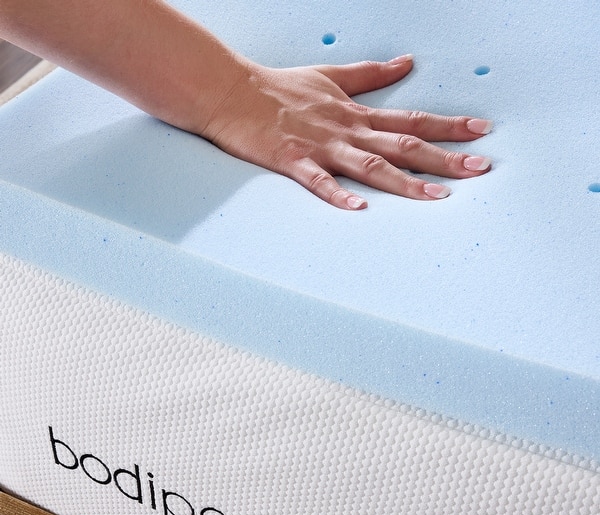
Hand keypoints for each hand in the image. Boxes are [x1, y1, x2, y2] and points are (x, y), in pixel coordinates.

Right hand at [200, 55, 492, 209]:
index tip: (480, 132)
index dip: (448, 126)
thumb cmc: (279, 87)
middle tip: (479, 169)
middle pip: (402, 145)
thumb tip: (406, 63)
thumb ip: (371, 74)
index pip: (411, 120)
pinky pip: (319, 181)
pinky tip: (360, 209)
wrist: (232, 91)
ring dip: (405, 181)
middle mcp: (346, 129)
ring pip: (370, 165)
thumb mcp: (331, 75)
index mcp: (355, 113)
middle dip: (443, 157)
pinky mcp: (293, 161)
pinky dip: (338, 194)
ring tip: (438, 196)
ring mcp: (321, 146)